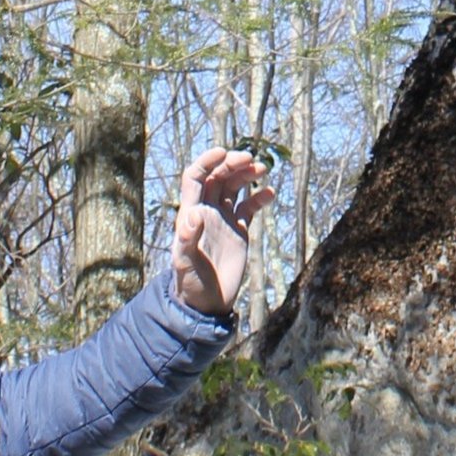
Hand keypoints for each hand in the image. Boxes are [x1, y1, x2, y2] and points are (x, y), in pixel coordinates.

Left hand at [170, 148, 274, 319]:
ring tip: (263, 168)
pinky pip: (249, 207)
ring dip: (246, 174)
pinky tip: (270, 193)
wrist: (207, 304)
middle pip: (218, 177)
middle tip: (251, 159)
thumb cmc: (191, 284)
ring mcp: (223, 220)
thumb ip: (188, 239)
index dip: (206, 161)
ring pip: (234, 187)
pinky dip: (259, 197)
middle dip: (232, 164)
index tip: (224, 152)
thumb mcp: (186, 262)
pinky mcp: (239, 231)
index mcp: (191, 213)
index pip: (195, 177)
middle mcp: (207, 212)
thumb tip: (194, 215)